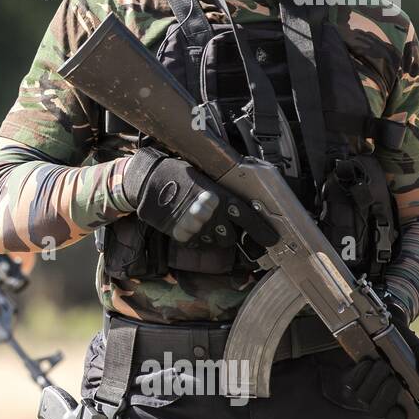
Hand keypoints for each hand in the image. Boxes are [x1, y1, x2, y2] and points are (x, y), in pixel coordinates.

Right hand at [119, 147, 275, 248]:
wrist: (147, 181)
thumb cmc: (177, 174)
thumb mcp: (204, 178)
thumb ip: (222, 194)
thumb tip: (243, 207)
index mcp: (219, 196)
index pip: (247, 218)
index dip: (261, 231)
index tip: (271, 240)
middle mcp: (210, 214)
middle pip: (230, 236)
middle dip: (229, 232)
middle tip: (220, 223)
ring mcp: (195, 227)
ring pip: (214, 242)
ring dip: (212, 235)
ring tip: (202, 222)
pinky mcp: (181, 235)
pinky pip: (197, 244)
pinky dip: (197, 238)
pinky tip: (190, 226)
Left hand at [343, 298, 418, 418]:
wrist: (380, 325)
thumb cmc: (402, 342)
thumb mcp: (417, 348)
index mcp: (400, 398)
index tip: (402, 412)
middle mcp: (379, 397)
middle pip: (377, 411)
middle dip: (385, 397)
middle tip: (393, 379)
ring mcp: (363, 388)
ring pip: (364, 397)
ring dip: (373, 382)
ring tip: (382, 364)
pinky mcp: (349, 378)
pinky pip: (351, 384)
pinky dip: (360, 374)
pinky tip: (368, 362)